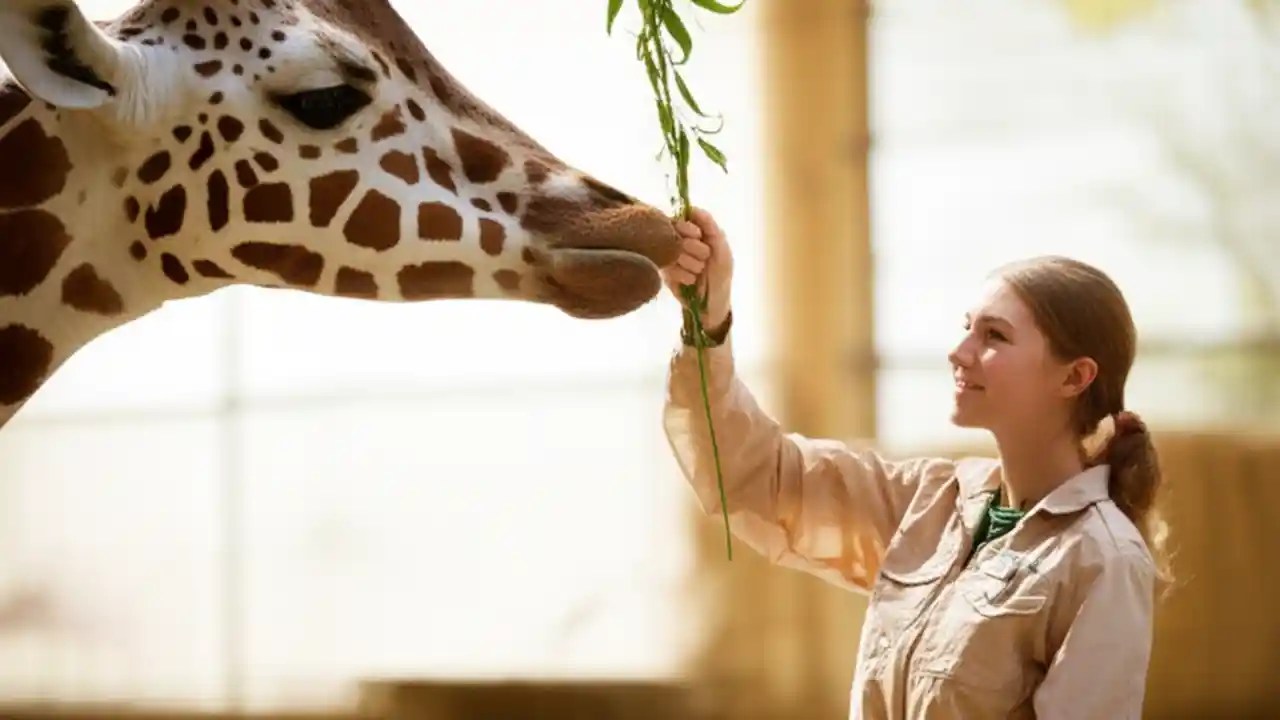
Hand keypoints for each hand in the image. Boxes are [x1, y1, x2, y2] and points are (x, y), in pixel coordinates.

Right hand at [662, 207, 733, 329]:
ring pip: (672, 251)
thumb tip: (693, 208)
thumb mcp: (722, 249)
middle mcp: (678, 242)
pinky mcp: (664, 273)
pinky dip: (684, 275)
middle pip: (674, 233)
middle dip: (693, 247)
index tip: (698, 235)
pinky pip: (669, 268)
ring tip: (699, 271)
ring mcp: (669, 257)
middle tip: (704, 257)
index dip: (688, 227)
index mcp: (693, 232)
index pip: (681, 218)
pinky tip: (691, 281)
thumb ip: (710, 227)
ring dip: (692, 263)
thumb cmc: (720, 274)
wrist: (713, 303)